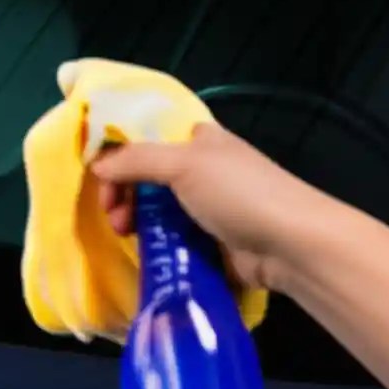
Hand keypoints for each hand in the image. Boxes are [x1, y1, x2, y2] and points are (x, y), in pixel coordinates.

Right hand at [90, 122, 324, 291]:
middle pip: (146, 176)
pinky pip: (172, 236)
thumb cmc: (238, 192)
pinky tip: (144, 249)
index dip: (119, 154)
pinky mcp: (211, 240)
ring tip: (126, 234)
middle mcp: (202, 168)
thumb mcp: (183, 164)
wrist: (292, 244)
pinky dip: (154, 241)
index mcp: (198, 140)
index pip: (147, 138)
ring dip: (134, 219)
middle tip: (113, 214)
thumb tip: (96, 164)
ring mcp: (207, 206)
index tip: (100, 178)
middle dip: (123, 193)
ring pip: (156, 209)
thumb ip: (135, 160)